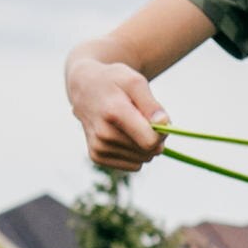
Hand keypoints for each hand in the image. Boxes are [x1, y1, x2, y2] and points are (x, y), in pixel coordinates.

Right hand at [65, 55, 168, 176]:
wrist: (84, 87)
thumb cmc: (114, 82)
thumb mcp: (135, 81)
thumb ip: (151, 104)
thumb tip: (163, 124)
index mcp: (114, 113)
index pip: (150, 141)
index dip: (161, 132)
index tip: (158, 120)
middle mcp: (103, 134)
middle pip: (149, 152)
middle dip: (154, 137)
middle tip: (143, 119)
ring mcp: (98, 148)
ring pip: (143, 160)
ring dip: (144, 145)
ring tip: (132, 125)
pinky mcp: (97, 157)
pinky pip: (134, 166)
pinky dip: (135, 153)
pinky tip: (124, 135)